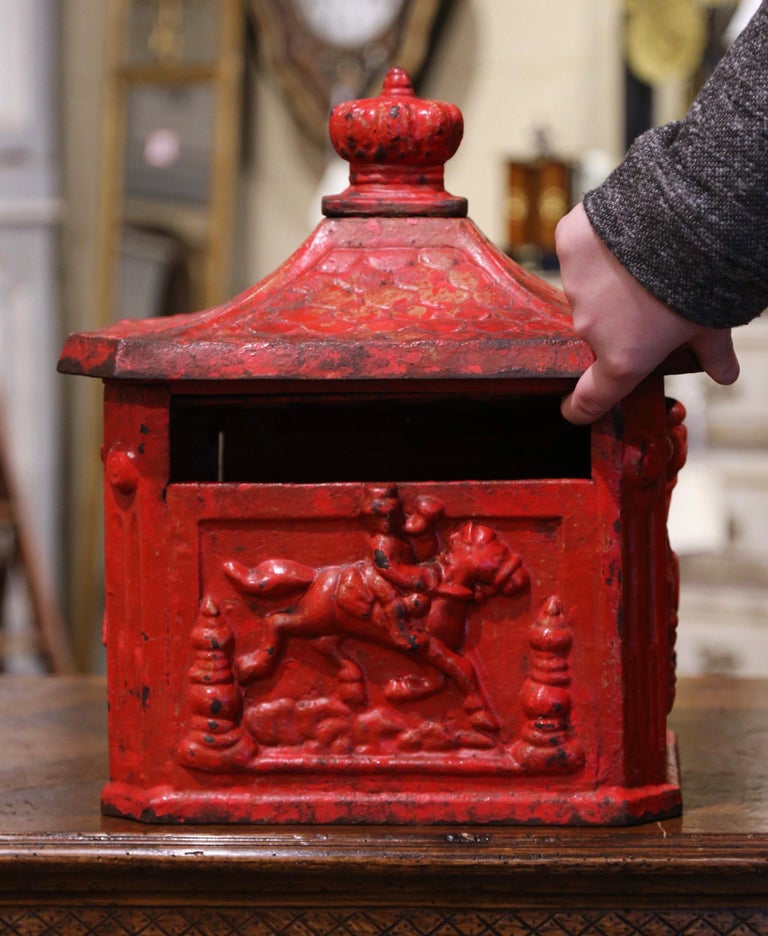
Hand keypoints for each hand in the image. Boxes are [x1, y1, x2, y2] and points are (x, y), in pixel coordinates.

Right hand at [555, 203, 739, 423]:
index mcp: (625, 357)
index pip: (592, 397)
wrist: (683, 217)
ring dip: (606, 281)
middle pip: (598, 332)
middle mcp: (592, 329)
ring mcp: (575, 287)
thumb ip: (713, 353)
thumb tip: (726, 375)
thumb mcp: (711, 324)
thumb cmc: (701, 278)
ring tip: (639, 260)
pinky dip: (594, 244)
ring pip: (586, 290)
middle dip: (616, 319)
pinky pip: (578, 249)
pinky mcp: (569, 246)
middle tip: (647, 297)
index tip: (574, 409)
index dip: (581, 408)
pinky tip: (619, 234)